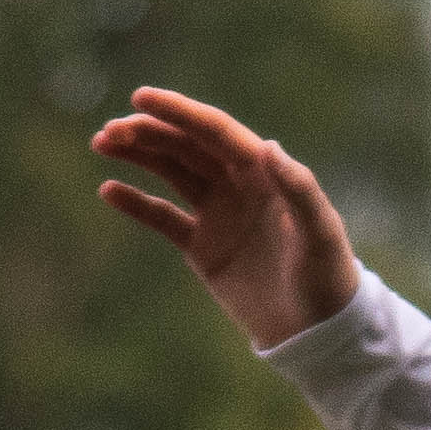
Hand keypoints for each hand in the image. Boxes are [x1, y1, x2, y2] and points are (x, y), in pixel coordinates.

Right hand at [93, 87, 362, 346]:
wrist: (316, 332)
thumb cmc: (328, 278)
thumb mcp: (320, 234)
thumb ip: (298, 189)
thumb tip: (268, 146)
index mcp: (265, 173)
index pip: (216, 131)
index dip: (180, 112)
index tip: (142, 98)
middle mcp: (239, 185)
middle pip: (187, 146)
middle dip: (148, 132)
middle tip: (111, 130)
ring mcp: (219, 214)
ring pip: (171, 172)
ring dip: (137, 155)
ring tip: (102, 142)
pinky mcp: (203, 246)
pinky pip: (163, 217)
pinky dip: (136, 203)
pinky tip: (109, 190)